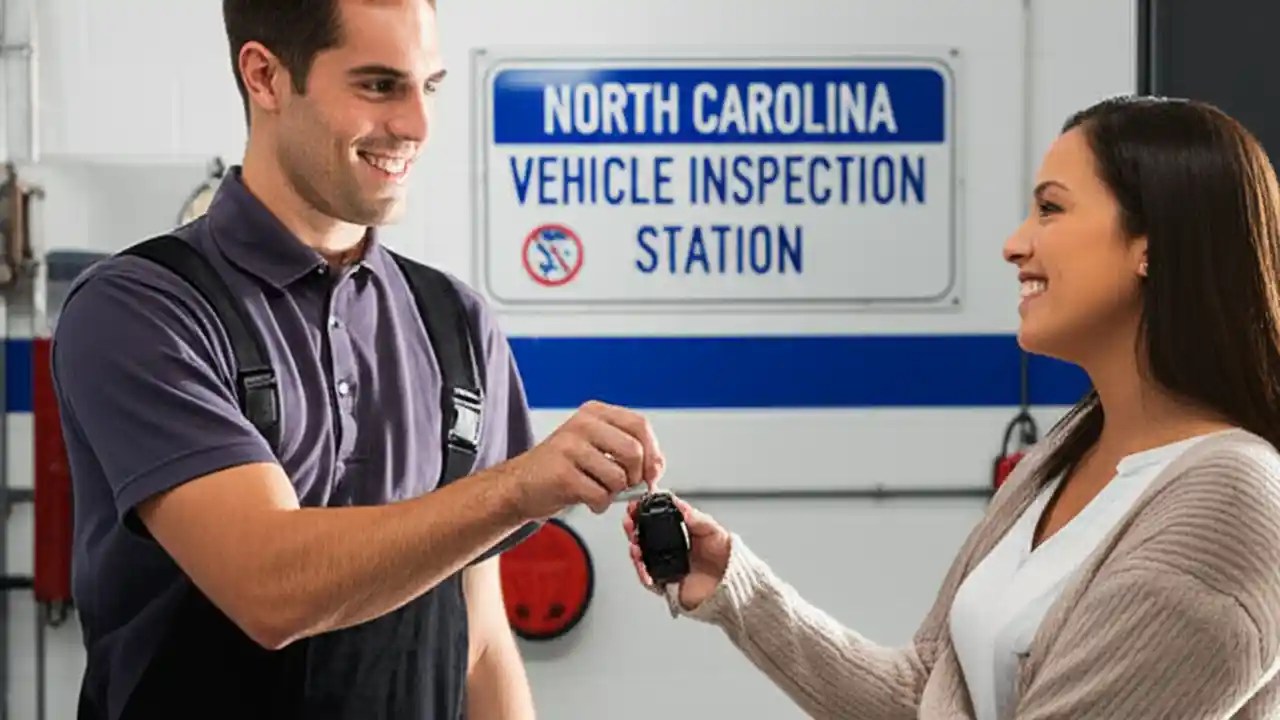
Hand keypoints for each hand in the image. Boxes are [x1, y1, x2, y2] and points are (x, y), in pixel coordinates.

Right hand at [507, 400, 664, 517]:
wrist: (521, 484)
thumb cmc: (564, 467)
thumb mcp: (598, 448)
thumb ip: (630, 451)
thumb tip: (657, 467)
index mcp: (594, 412)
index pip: (639, 425)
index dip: (652, 453)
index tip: (651, 472)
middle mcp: (582, 424)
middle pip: (633, 451)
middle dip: (635, 477)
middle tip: (623, 485)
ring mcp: (570, 447)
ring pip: (618, 476)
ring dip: (614, 492)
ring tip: (598, 489)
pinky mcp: (562, 473)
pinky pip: (600, 495)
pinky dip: (599, 504)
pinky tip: (587, 499)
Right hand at [623, 494, 730, 611]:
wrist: (734, 586)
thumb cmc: (727, 559)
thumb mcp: (713, 530)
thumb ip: (696, 518)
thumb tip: (680, 504)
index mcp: (681, 534)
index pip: (656, 520)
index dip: (644, 512)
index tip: (637, 504)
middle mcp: (671, 550)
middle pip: (644, 537)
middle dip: (633, 528)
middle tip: (629, 520)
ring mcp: (667, 566)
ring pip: (642, 557)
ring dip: (634, 549)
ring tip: (634, 543)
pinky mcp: (667, 584)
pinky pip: (650, 579)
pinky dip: (643, 572)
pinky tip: (641, 564)